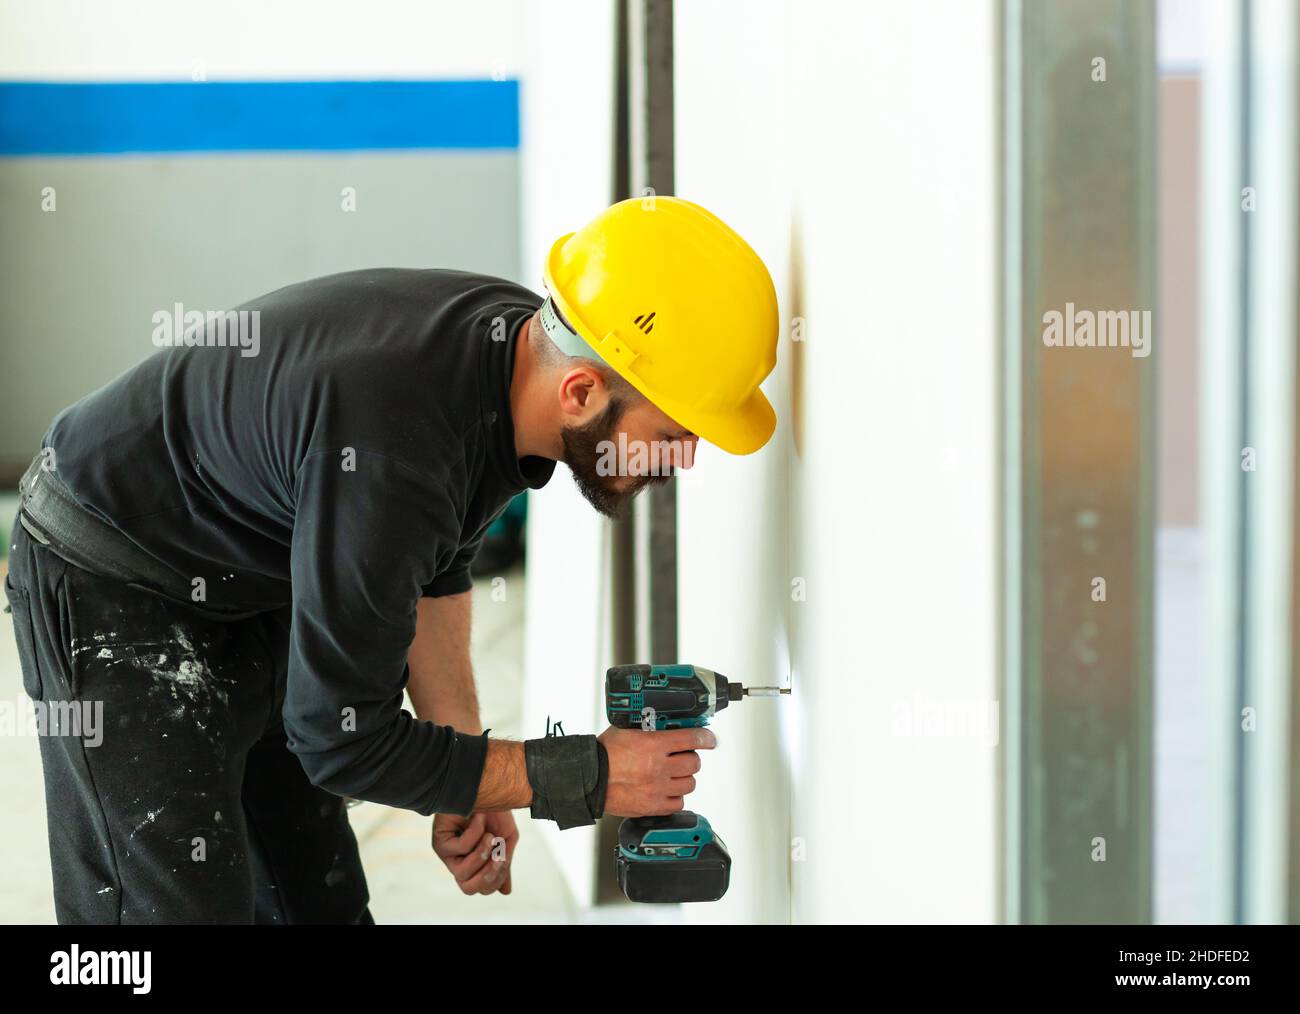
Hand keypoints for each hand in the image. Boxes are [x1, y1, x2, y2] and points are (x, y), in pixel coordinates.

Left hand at [432, 810, 517, 895]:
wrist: (486, 785)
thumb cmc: (494, 810)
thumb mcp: (506, 838)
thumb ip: (504, 863)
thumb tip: (505, 892)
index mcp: (474, 863)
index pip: (482, 888)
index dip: (495, 879)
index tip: (504, 857)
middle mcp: (458, 861)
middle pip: (468, 888)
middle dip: (488, 874)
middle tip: (499, 855)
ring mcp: (447, 853)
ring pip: (462, 874)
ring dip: (482, 854)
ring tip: (490, 835)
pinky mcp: (439, 840)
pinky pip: (460, 848)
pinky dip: (475, 833)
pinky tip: (477, 817)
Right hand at [597, 725, 715, 816]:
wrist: (588, 779)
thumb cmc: (603, 755)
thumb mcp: (625, 729)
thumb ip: (647, 725)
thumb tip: (663, 721)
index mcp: (653, 745)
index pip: (691, 739)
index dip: (705, 738)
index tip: (709, 739)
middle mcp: (658, 768)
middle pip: (694, 763)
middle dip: (690, 758)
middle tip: (682, 757)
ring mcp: (657, 789)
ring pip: (689, 784)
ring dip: (684, 777)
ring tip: (674, 774)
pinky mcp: (652, 806)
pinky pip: (678, 803)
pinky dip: (675, 796)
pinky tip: (667, 790)